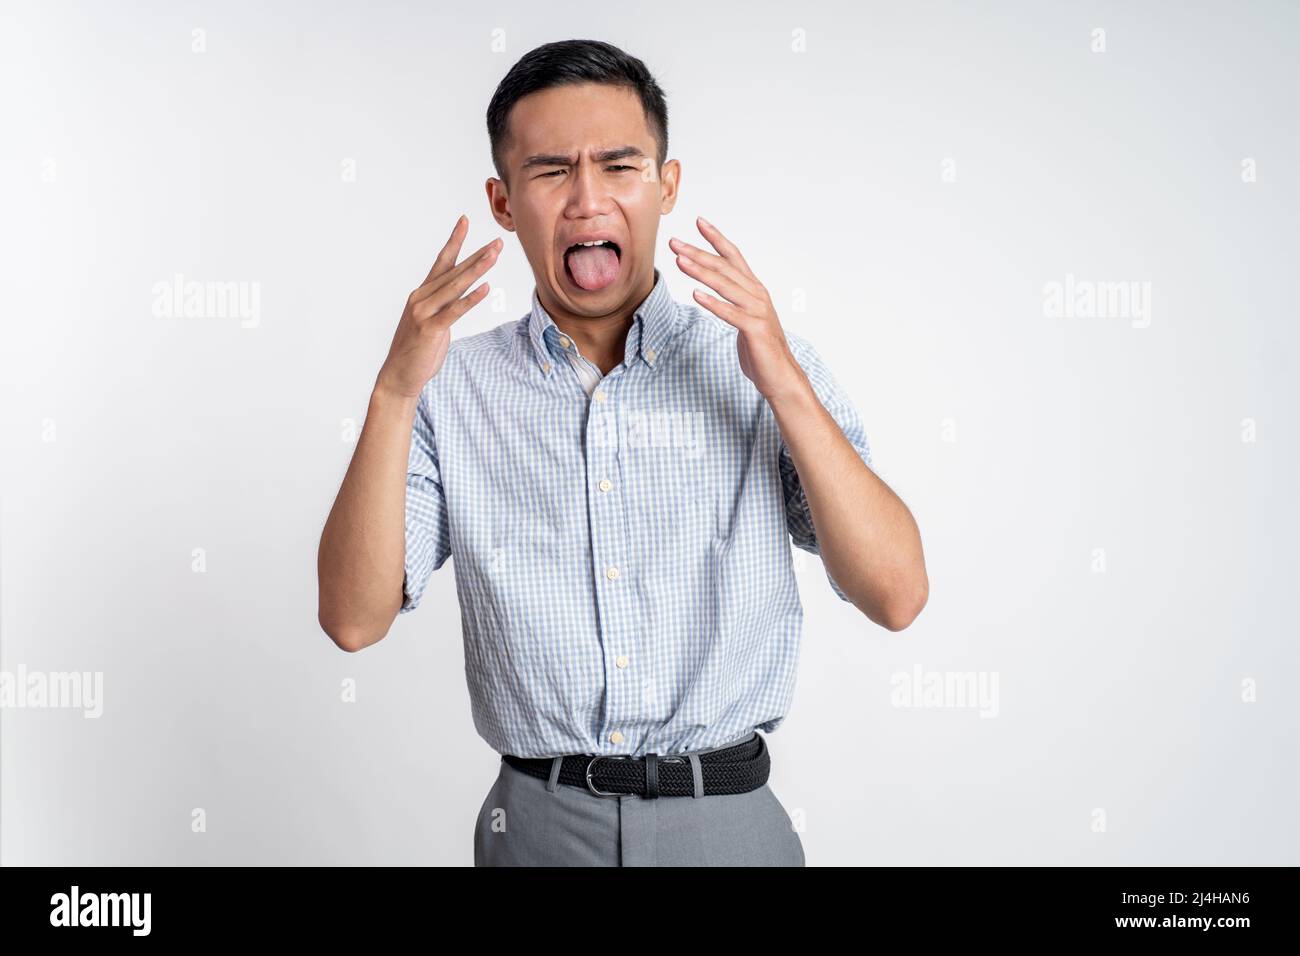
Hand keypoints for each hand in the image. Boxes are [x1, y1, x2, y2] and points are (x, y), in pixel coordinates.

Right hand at [375, 215, 500, 399]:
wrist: (399, 376)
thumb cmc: (417, 351)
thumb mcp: (432, 322)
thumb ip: (443, 306)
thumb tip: (458, 297)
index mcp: (422, 293)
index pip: (442, 261)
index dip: (454, 240)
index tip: (464, 220)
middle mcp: (421, 297)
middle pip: (454, 270)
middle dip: (477, 255)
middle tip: (498, 241)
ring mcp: (424, 312)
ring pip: (455, 286)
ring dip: (477, 269)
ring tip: (494, 255)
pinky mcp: (431, 329)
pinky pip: (454, 310)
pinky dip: (471, 299)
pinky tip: (485, 288)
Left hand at [669, 217, 807, 401]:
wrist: (780, 375)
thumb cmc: (760, 348)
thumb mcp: (745, 317)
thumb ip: (733, 301)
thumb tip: (713, 290)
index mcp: (754, 289)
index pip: (734, 256)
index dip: (716, 238)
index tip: (699, 221)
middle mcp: (757, 294)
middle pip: (724, 267)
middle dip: (698, 253)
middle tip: (674, 242)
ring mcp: (757, 311)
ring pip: (725, 286)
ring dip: (701, 272)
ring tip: (680, 261)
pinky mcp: (754, 329)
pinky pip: (730, 313)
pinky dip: (713, 303)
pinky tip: (696, 294)